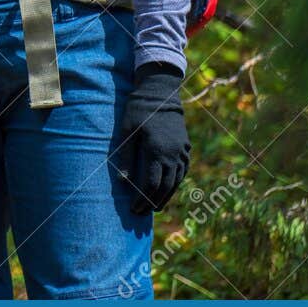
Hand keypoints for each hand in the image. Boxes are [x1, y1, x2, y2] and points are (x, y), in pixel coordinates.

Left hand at [119, 63, 189, 213]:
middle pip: (166, 187)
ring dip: (166, 196)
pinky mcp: (185, 147)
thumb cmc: (138, 110)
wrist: (160, 93)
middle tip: (143, 213)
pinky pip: (183, 171)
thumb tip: (122, 182)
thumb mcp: (127, 132)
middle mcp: (173, 154)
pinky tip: (169, 189)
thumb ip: (125, 157)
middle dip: (153, 202)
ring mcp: (182, 151)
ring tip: (156, 207)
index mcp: (157, 151)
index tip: (134, 209)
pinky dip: (176, 183)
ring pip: (176, 181)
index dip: (142, 199)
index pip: (151, 183)